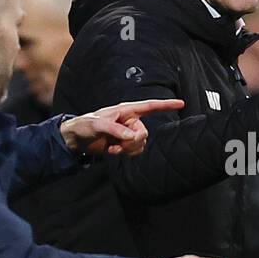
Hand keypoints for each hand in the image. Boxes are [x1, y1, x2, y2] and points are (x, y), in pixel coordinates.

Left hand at [59, 98, 184, 155]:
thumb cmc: (84, 125)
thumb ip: (116, 130)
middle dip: (132, 142)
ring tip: (113, 148)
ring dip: (127, 149)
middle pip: (144, 133)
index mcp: (126, 110)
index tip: (182, 103)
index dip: (167, 105)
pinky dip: (125, 154)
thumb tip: (132, 137)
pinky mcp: (124, 144)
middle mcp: (130, 120)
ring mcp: (128, 132)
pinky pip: (134, 151)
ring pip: (140, 144)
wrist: (76, 139)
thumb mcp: (98, 125)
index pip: (150, 106)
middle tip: (118, 144)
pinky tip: (112, 152)